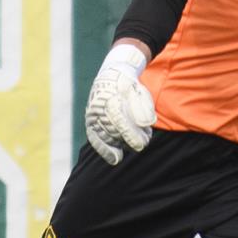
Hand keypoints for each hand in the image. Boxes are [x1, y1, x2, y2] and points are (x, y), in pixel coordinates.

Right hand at [84, 42, 155, 165]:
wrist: (111, 78)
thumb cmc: (129, 87)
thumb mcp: (139, 92)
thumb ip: (143, 108)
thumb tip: (146, 124)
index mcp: (110, 97)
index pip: (119, 120)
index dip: (130, 135)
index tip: (141, 145)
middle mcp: (98, 108)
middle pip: (115, 132)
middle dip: (131, 139)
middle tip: (145, 141)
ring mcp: (93, 117)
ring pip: (108, 137)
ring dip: (123, 143)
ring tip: (138, 139)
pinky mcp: (91, 124)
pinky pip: (95, 139)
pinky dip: (105, 150)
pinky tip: (116, 159)